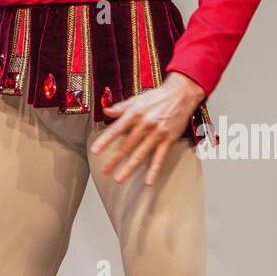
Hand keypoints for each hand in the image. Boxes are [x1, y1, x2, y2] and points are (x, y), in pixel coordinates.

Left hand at [90, 71, 205, 185]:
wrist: (181, 94)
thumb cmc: (158, 97)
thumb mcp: (136, 99)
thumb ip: (120, 107)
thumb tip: (106, 111)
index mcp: (135, 113)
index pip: (116, 129)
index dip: (105, 141)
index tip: (95, 151)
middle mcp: (145, 124)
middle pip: (127, 145)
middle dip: (114, 159)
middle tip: (105, 171)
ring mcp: (157, 133)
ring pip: (140, 154)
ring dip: (129, 168)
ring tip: (119, 178)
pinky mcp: (168, 140)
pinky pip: (160, 157)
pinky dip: (154, 170)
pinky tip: (149, 181)